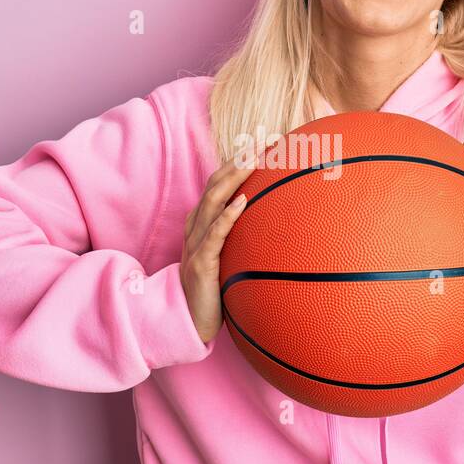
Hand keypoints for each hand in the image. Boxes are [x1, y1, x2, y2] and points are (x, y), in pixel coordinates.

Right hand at [179, 138, 273, 342]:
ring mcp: (196, 244)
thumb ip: (243, 241)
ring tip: (252, 159)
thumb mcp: (230, 260)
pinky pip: (214, 235)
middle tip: (263, 141)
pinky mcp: (201, 263)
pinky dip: (227, 215)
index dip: (237, 163)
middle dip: (238, 161)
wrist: (190, 322)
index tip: (262, 144)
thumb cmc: (214, 292)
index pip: (219, 185)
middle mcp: (196, 228)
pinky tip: (243, 201)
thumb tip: (273, 226)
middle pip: (215, 185)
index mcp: (202, 224)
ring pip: (212, 202)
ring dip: (233, 178)